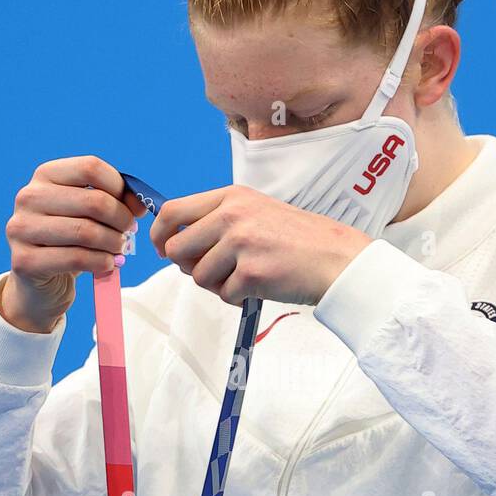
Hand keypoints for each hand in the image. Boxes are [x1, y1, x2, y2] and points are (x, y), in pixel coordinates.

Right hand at [0, 155, 147, 332]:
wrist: (41, 280)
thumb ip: (115, 201)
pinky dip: (102, 262)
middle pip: (94, 201)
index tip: (131, 207)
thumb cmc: (70, 240)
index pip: (91, 168)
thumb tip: (140, 203)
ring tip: (119, 249)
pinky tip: (108, 264)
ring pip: (87, 232)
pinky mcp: (24, 260)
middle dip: (121, 220)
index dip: (120, 188)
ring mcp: (21, 228)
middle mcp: (28, 197)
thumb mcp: (90, 214)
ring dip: (114, 243)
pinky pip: (77, 258)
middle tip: (128, 232)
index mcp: (45, 175)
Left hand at [149, 185, 370, 305]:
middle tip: (215, 270)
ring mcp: (241, 244)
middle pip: (177, 249)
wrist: (336, 258)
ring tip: (245, 276)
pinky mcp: (251, 273)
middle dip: (189, 266)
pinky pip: (224, 294)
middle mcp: (232, 216)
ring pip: (198, 276)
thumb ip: (217, 220)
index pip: (173, 211)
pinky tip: (259, 287)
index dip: (159, 234)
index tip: (162, 248)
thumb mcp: (255, 211)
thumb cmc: (297, 239)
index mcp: (230, 198)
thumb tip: (176, 244)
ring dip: (218, 284)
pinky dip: (238, 297)